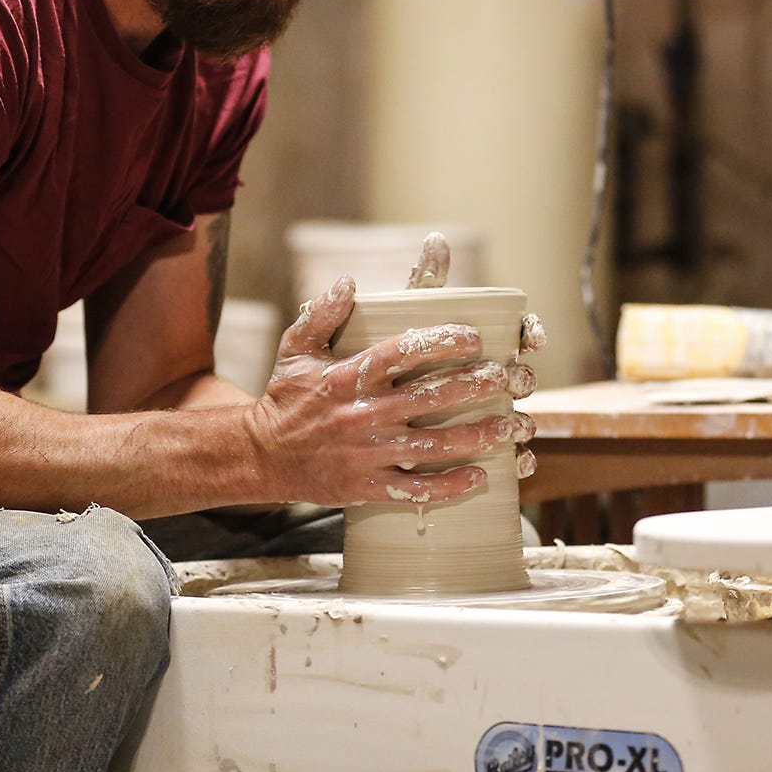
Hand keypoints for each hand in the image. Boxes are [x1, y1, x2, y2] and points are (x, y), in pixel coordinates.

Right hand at [249, 276, 533, 504]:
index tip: (473, 337)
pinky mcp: (367, 486)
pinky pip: (415, 489)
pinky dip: (449, 486)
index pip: (402, 352)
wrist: (261, 456)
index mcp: (349, 377)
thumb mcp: (297, 349)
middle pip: (430, 398)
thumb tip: (348, 282)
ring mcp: (368, 453)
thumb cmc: (285, 399)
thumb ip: (323, 314)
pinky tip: (479, 476)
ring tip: (510, 426)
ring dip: (477, 437)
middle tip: (508, 379)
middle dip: (475, 387)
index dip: (441, 341)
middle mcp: (362, 414)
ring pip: (433, 446)